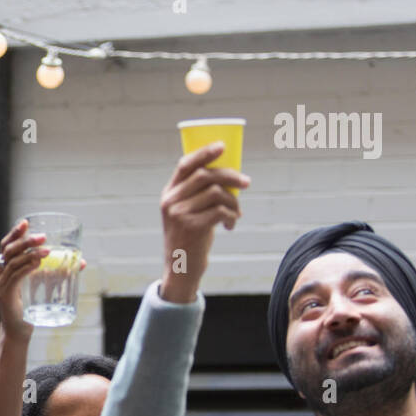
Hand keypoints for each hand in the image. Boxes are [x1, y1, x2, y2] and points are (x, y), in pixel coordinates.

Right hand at [0, 220, 46, 343]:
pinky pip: (15, 276)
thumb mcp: (41, 288)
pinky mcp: (4, 294)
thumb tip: (80, 262)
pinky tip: (37, 263)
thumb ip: (55, 274)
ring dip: (30, 253)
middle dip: (25, 240)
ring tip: (47, 250)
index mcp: (3, 270)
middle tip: (43, 236)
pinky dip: (26, 268)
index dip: (15, 233)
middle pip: (8, 250)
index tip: (26, 222)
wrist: (17, 333)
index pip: (6, 246)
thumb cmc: (29, 310)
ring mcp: (0, 284)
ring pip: (13, 262)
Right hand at [159, 142, 249, 302]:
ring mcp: (179, 214)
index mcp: (169, 193)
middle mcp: (171, 201)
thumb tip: (231, 174)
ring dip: (233, 201)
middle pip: (206, 175)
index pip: (185, 164)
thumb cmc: (191, 237)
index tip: (223, 147)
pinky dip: (232, 216)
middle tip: (247, 183)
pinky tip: (230, 225)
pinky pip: (221, 211)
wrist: (181, 268)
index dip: (204, 152)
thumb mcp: (187, 212)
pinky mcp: (191, 227)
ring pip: (216, 193)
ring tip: (236, 212)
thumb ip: (199, 193)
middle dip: (230, 176)